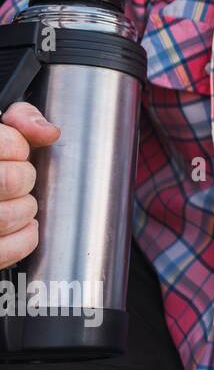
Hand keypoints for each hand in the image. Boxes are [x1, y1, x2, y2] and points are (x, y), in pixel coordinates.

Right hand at [0, 102, 58, 269]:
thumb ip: (20, 120)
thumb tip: (48, 132)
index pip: (10, 144)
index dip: (19, 147)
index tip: (13, 152)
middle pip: (13, 180)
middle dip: (23, 177)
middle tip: (15, 179)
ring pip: (11, 216)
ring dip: (25, 208)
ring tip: (14, 202)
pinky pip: (8, 250)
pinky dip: (25, 237)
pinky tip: (22, 225)